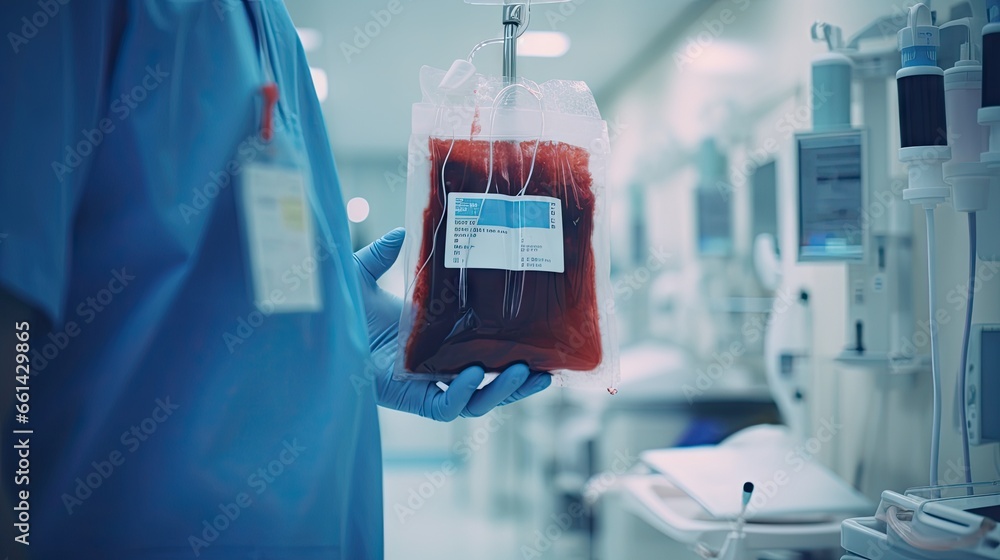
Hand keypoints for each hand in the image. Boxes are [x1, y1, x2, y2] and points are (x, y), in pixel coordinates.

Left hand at [354, 228, 550, 420]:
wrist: (320, 332)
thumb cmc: (338, 309)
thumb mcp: (365, 274)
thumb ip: (384, 253)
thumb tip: (405, 229)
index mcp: (437, 342)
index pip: (483, 353)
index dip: (512, 354)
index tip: (543, 343)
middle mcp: (437, 369)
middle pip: (489, 384)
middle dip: (519, 383)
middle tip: (547, 371)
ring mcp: (427, 387)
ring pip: (476, 402)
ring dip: (503, 391)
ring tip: (525, 372)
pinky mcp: (411, 401)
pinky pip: (445, 408)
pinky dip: (464, 396)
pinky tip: (474, 375)